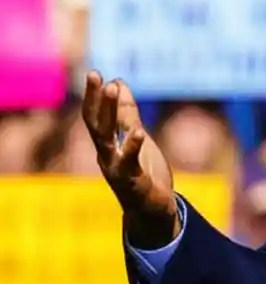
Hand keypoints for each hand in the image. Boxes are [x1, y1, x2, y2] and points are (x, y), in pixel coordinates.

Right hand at [81, 71, 178, 248]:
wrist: (153, 210)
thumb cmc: (144, 172)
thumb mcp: (138, 137)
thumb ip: (129, 114)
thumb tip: (119, 83)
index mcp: (108, 144)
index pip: (96, 116)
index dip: (95, 95)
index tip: (96, 73)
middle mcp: (106, 155)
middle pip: (96, 123)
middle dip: (96, 99)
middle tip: (96, 75)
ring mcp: (116, 168)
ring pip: (108, 138)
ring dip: (109, 113)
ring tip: (113, 90)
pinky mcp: (131, 181)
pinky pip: (129, 162)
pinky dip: (133, 146)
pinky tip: (139, 131)